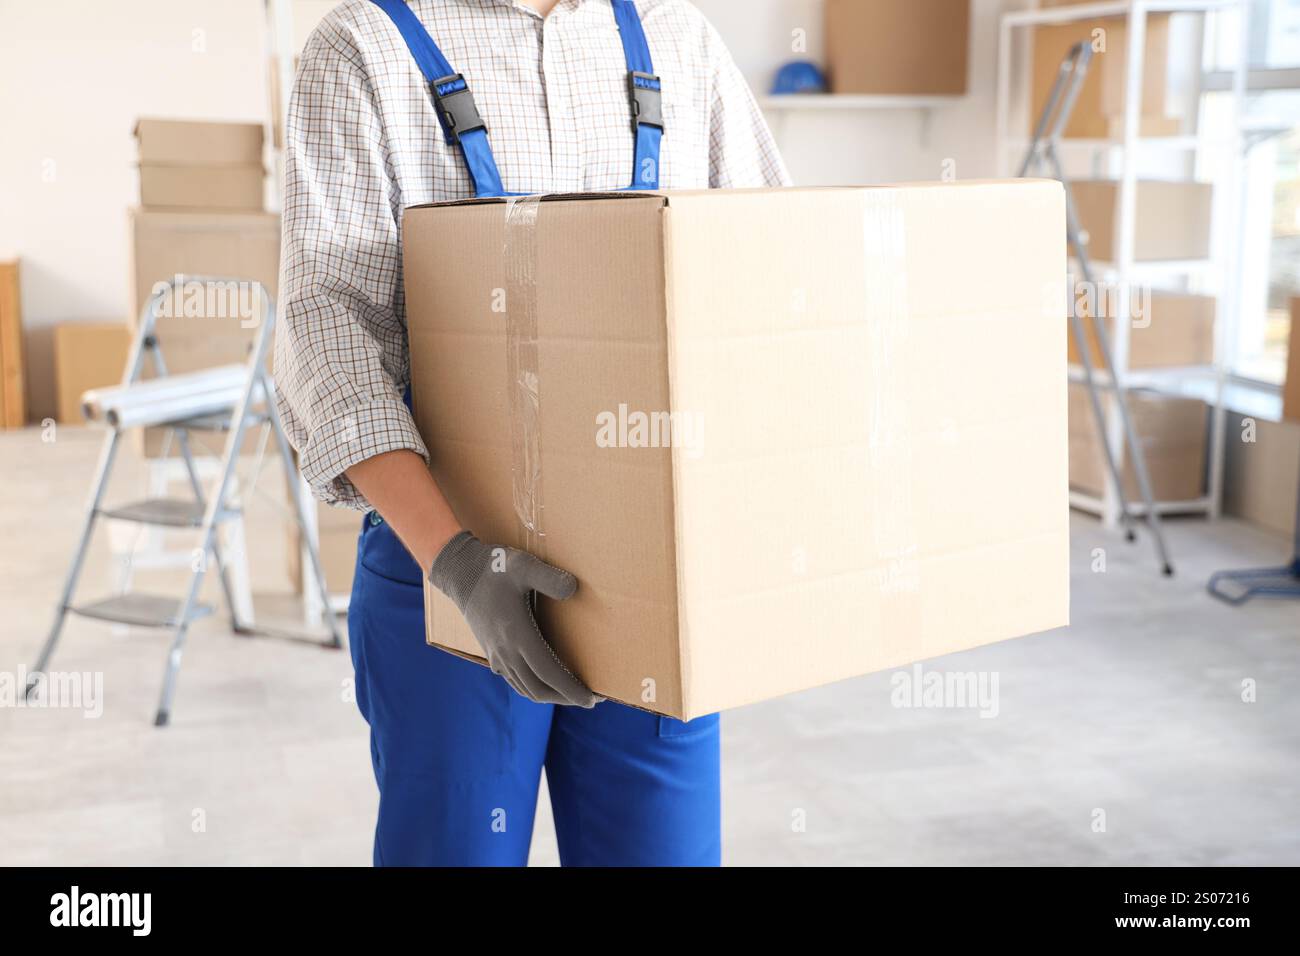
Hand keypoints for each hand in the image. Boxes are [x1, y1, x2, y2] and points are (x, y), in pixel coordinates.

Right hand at [427, 532, 599, 706]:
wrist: (460, 572)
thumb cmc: (493, 568)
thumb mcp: (523, 565)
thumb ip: (549, 577)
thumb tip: (574, 589)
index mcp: (518, 635)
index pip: (549, 674)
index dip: (572, 689)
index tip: (593, 698)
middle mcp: (506, 651)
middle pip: (539, 689)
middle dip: (566, 697)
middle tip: (590, 698)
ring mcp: (497, 655)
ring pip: (526, 688)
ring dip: (550, 696)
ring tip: (572, 694)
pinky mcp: (491, 653)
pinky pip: (515, 681)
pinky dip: (533, 688)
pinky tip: (545, 683)